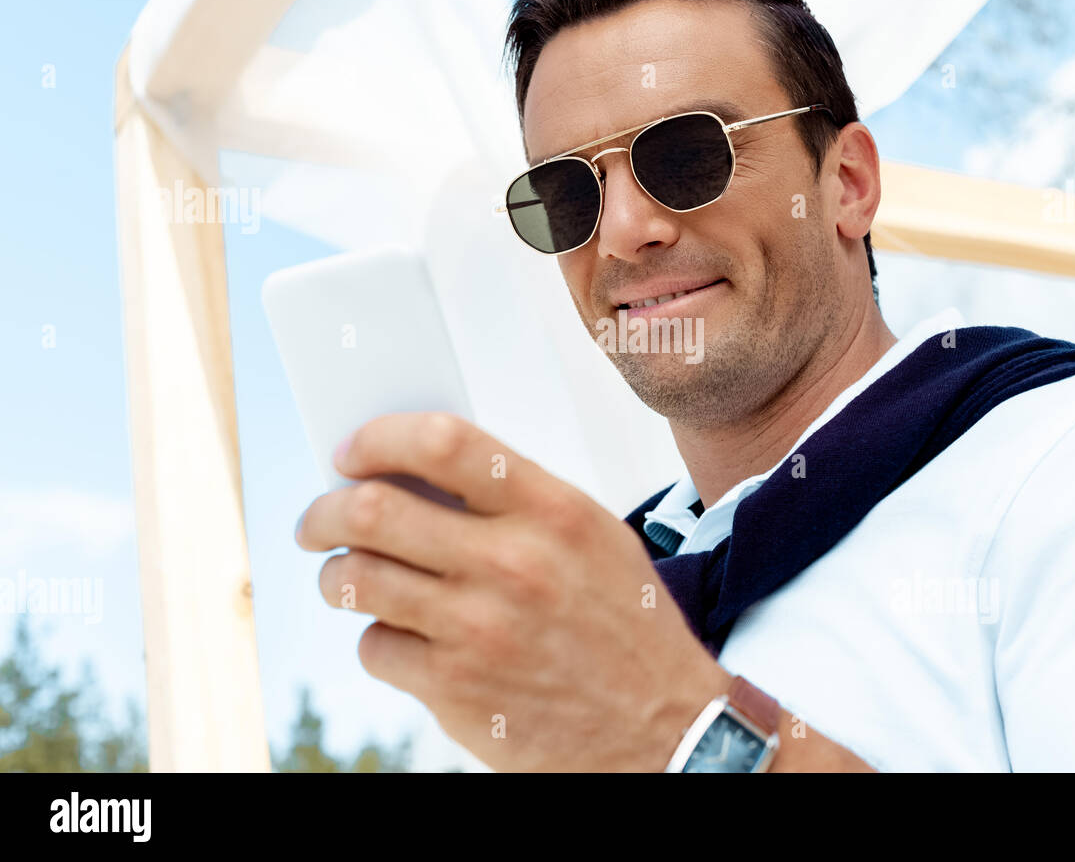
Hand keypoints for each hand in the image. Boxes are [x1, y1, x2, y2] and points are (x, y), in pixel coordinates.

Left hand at [295, 412, 730, 770]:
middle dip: (323, 512)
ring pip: (354, 580)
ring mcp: (478, 630)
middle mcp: (512, 564)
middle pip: (371, 510)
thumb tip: (417, 475)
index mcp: (552, 511)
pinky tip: (403, 635)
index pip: (442, 442)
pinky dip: (376, 638)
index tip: (352, 451)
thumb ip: (515, 499)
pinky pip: (375, 646)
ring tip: (345, 577)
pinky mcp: (455, 689)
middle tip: (318, 521)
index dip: (379, 438)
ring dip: (335, 575)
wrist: (663, 729)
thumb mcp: (592, 538)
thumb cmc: (625, 625)